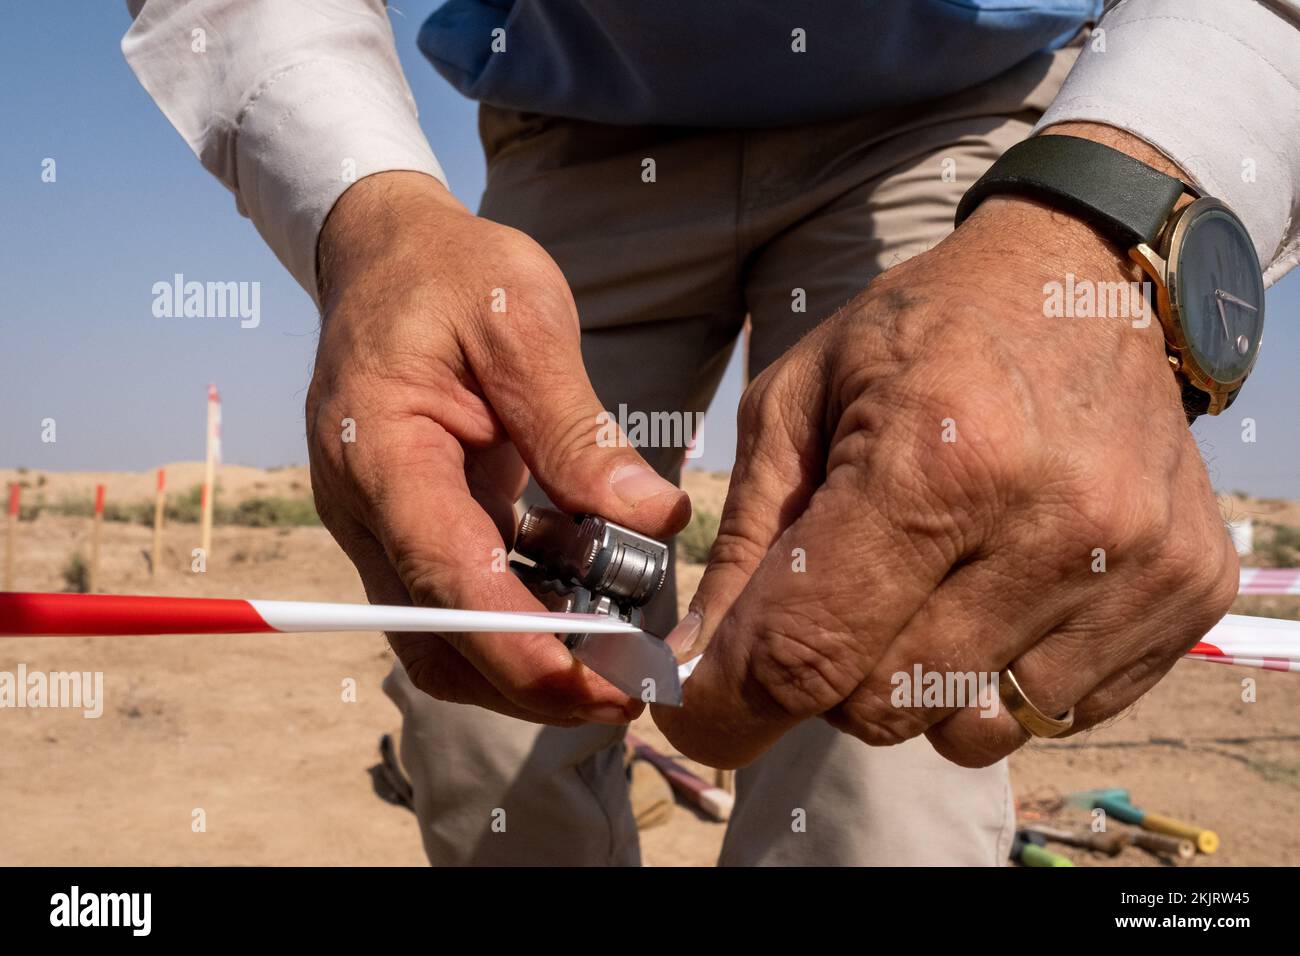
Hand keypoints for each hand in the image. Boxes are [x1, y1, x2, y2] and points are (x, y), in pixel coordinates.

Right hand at [307, 172, 688, 724]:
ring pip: (447, 633)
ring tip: (623, 649)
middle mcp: (367, 508)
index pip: (449, 581)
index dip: (526, 650)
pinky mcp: (412, 523)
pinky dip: (526, 610)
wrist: (388, 253)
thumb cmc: (452, 274)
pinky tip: (592, 590)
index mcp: (382, 455)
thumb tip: (652, 520)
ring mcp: (383, 523)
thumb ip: (578, 428)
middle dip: (533, 683)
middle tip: (631, 690)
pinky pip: (463, 593)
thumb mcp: (524, 326)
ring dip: (532, 657)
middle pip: (439, 640)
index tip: (607, 687)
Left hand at [655, 128, 1238, 767]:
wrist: (1082, 274)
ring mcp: (1137, 567)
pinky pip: (1054, 714)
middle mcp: (1052, 523)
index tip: (697, 717)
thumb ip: (743, 545)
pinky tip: (1003, 586)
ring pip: (968, 729)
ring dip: (918, 682)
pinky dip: (1002, 676)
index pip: (810, 652)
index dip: (732, 707)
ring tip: (927, 584)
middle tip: (839, 595)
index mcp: (939, 459)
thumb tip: (695, 670)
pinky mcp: (1191, 593)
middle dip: (831, 674)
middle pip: (883, 706)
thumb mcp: (796, 402)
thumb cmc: (920, 334)